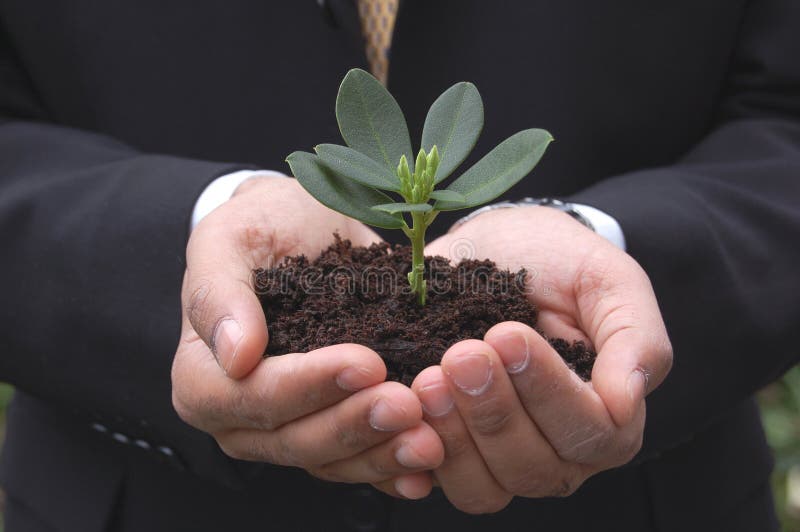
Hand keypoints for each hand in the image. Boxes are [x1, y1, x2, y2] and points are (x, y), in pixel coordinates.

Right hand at [172, 177, 442, 496]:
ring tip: (430, 439)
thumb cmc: (263, 228)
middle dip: (354, 425)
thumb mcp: (228, 239)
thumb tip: (234, 355)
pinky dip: (393, 468)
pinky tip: (429, 468)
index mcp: (204, 377)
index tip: (365, 363)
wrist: (308, 228)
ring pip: (331, 460)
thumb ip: (217, 292)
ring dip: (381, 454)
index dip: (307, 386)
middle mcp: (241, 418)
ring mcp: (289, 430)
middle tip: (408, 404)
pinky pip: (359, 464)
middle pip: (294, 439)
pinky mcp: (332, 430)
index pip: (251, 397)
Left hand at [410, 205, 671, 512]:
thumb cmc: (558, 263)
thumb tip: (629, 401)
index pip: (592, 434)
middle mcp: (556, 450)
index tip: (507, 335)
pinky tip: (403, 407)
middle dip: (495, 412)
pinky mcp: (449, 449)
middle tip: (462, 353)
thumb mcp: (607, 280)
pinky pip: (432, 478)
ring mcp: (499, 457)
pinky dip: (414, 450)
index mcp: (605, 416)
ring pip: (484, 490)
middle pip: (534, 468)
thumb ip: (634, 336)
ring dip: (454, 438)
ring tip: (429, 378)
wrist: (494, 246)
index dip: (549, 393)